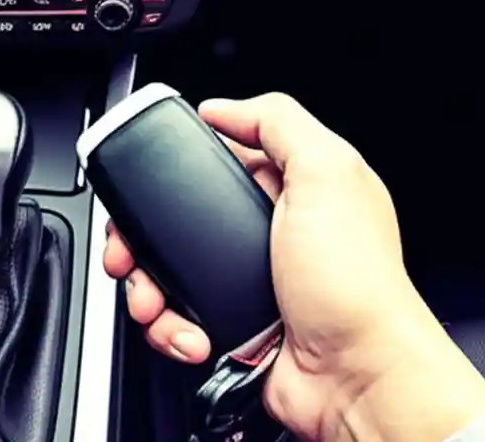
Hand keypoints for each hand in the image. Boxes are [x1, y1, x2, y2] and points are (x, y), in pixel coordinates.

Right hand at [104, 94, 484, 441]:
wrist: (355, 376)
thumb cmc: (355, 284)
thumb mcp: (328, 173)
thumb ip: (279, 123)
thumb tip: (223, 107)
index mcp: (293, 190)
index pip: (218, 161)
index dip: (175, 169)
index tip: (145, 183)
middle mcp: (269, 235)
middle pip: (178, 220)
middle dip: (142, 238)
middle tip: (129, 251)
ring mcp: (247, 284)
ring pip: (169, 271)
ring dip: (149, 287)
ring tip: (154, 300)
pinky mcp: (230, 326)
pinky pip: (178, 318)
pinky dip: (171, 327)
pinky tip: (191, 331)